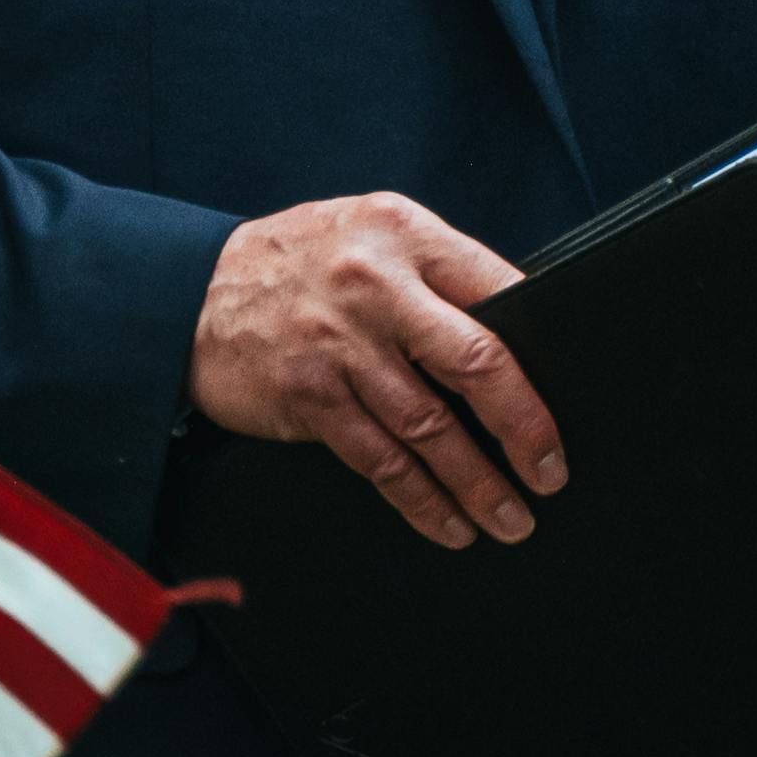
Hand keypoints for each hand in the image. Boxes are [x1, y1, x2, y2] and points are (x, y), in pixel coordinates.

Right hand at [189, 193, 567, 550]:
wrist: (189, 291)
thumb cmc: (295, 262)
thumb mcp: (367, 233)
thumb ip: (430, 271)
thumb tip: (511, 332)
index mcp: (404, 233)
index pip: (498, 290)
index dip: (541, 350)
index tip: (567, 399)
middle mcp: (377, 285)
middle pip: (476, 362)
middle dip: (525, 427)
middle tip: (552, 472)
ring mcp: (342, 345)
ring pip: (431, 427)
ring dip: (478, 483)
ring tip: (509, 516)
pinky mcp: (311, 397)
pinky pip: (382, 460)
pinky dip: (422, 499)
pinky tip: (448, 523)